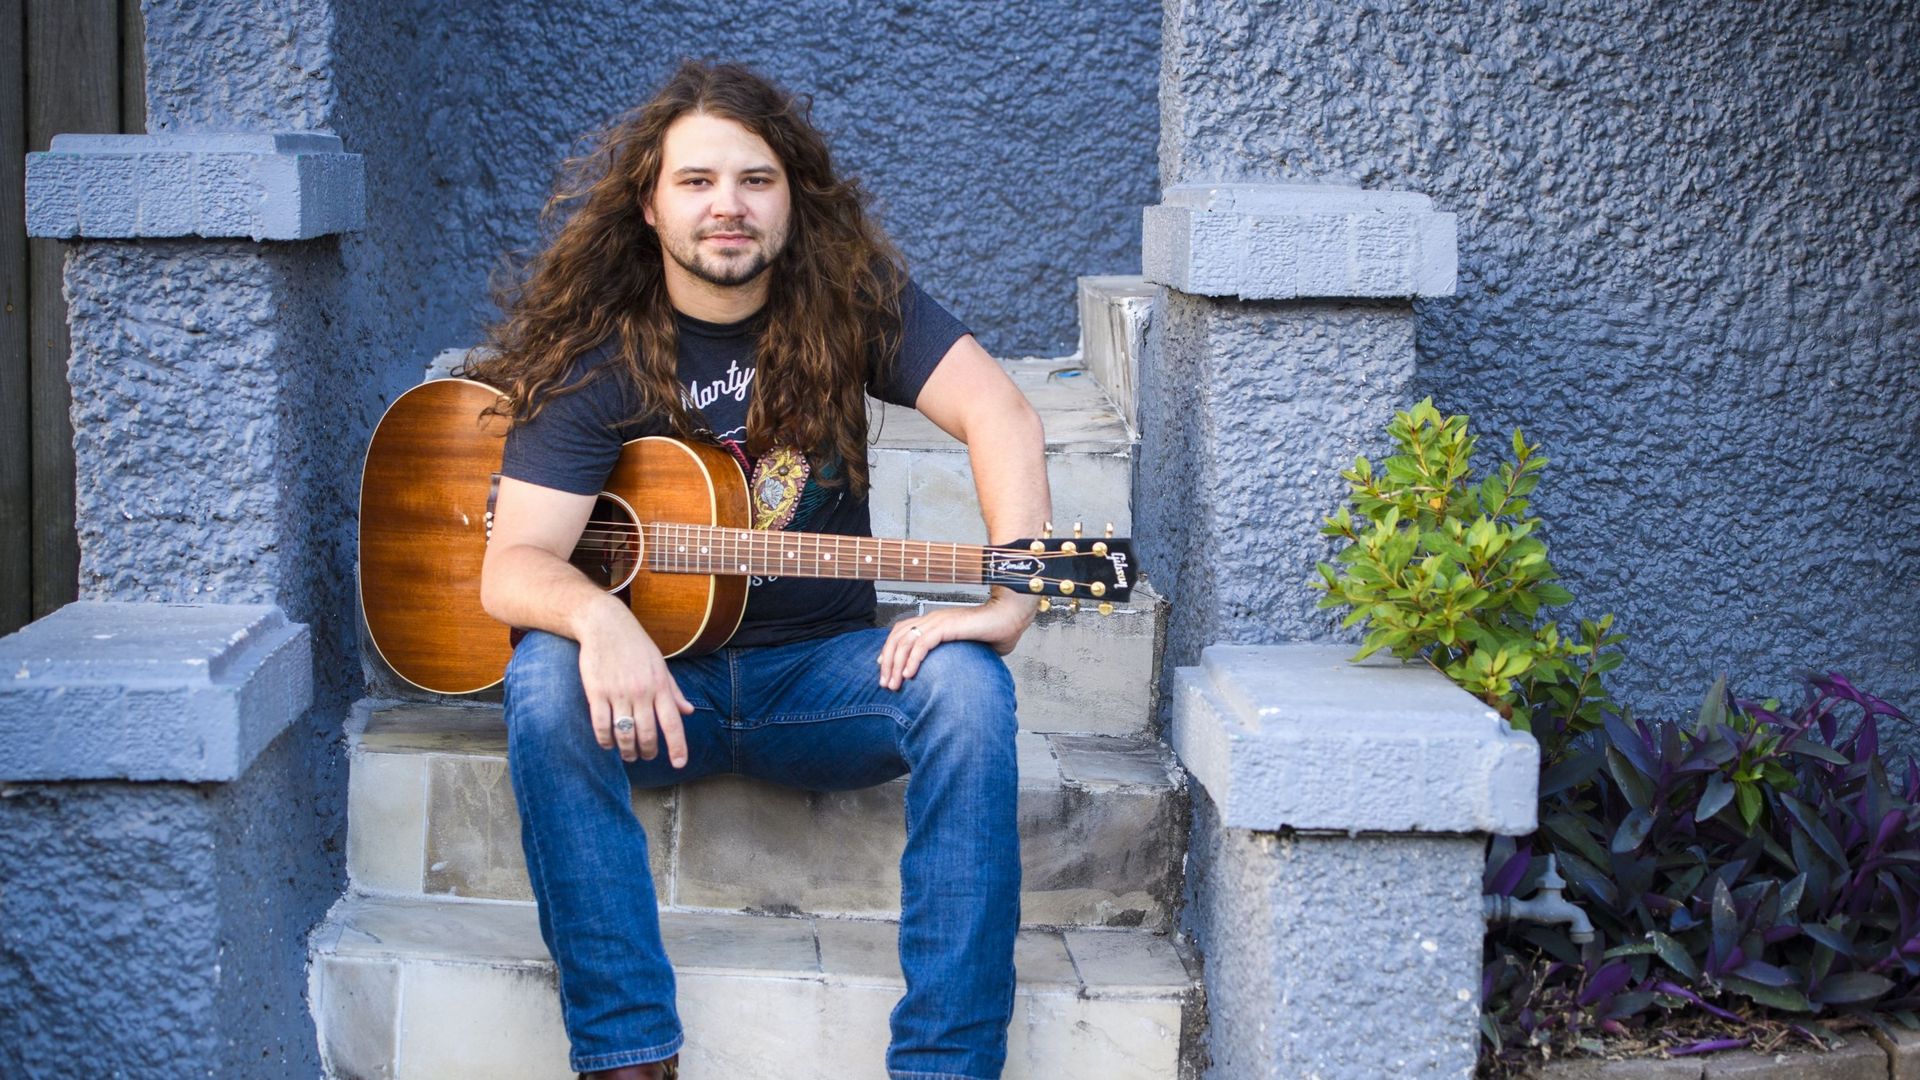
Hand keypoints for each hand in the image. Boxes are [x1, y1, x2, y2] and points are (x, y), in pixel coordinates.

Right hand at [574, 597, 693, 765]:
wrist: (605, 625)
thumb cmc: (636, 646)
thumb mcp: (660, 665)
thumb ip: (674, 690)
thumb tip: (689, 711)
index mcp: (660, 686)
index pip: (673, 723)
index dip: (678, 747)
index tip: (679, 764)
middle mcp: (642, 692)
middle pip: (648, 734)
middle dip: (647, 751)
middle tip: (645, 756)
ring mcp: (618, 693)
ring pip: (625, 733)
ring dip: (627, 750)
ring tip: (628, 754)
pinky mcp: (596, 692)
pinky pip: (601, 725)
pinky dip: (605, 740)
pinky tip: (608, 744)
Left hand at [877, 591, 1036, 690]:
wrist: (1011, 616)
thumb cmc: (995, 632)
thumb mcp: (967, 648)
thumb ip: (954, 658)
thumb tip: (949, 677)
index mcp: (935, 621)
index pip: (902, 632)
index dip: (890, 650)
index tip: (886, 670)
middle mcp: (933, 619)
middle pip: (898, 637)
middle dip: (888, 662)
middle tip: (885, 684)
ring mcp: (939, 620)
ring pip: (906, 641)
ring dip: (895, 664)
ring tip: (893, 684)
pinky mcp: (947, 626)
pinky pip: (922, 643)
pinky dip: (912, 659)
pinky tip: (909, 674)